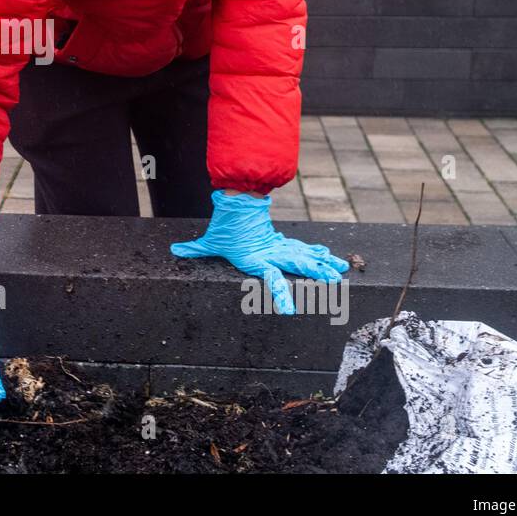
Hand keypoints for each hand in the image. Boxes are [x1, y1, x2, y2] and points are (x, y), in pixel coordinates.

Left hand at [170, 190, 349, 313]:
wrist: (237, 205)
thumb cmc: (224, 228)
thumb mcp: (210, 242)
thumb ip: (195, 248)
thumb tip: (174, 249)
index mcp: (257, 259)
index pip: (270, 278)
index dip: (280, 294)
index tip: (289, 310)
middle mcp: (273, 254)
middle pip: (297, 265)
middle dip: (316, 274)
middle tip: (334, 282)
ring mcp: (281, 248)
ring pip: (306, 257)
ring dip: (323, 264)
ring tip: (341, 271)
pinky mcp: (284, 243)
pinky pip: (304, 250)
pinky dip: (318, 254)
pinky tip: (333, 259)